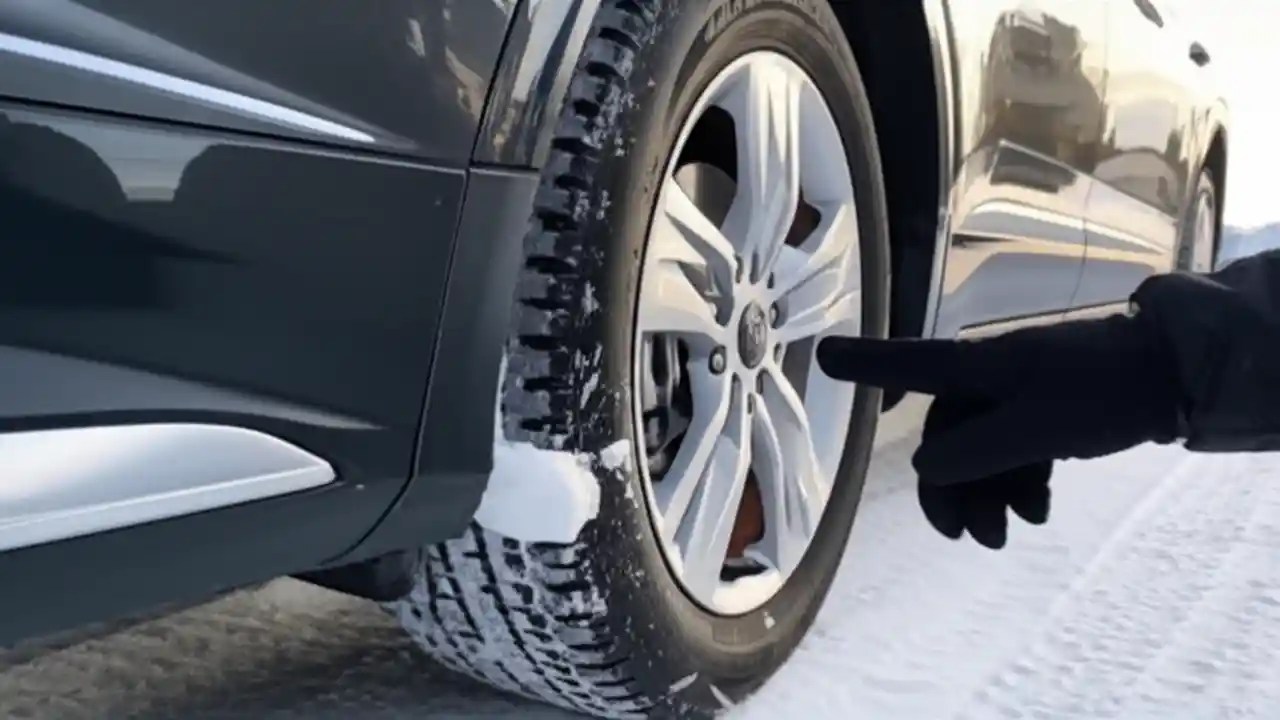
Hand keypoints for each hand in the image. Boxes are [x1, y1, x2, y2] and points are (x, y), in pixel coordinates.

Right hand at [816, 313, 1181, 547]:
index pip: (907, 366)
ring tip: (1007, 535)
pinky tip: (1036, 509)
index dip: (864, 365)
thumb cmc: (1099, 391)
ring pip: (979, 451)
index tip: (822, 356)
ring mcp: (1015, 392)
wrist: (1173, 375)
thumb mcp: (1036, 429)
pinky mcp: (1042, 409)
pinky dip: (1017, 483)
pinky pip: (1011, 450)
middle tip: (964, 538)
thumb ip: (974, 452)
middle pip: (944, 436)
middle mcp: (986, 375)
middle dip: (951, 490)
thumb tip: (925, 469)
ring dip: (987, 496)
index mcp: (976, 367)